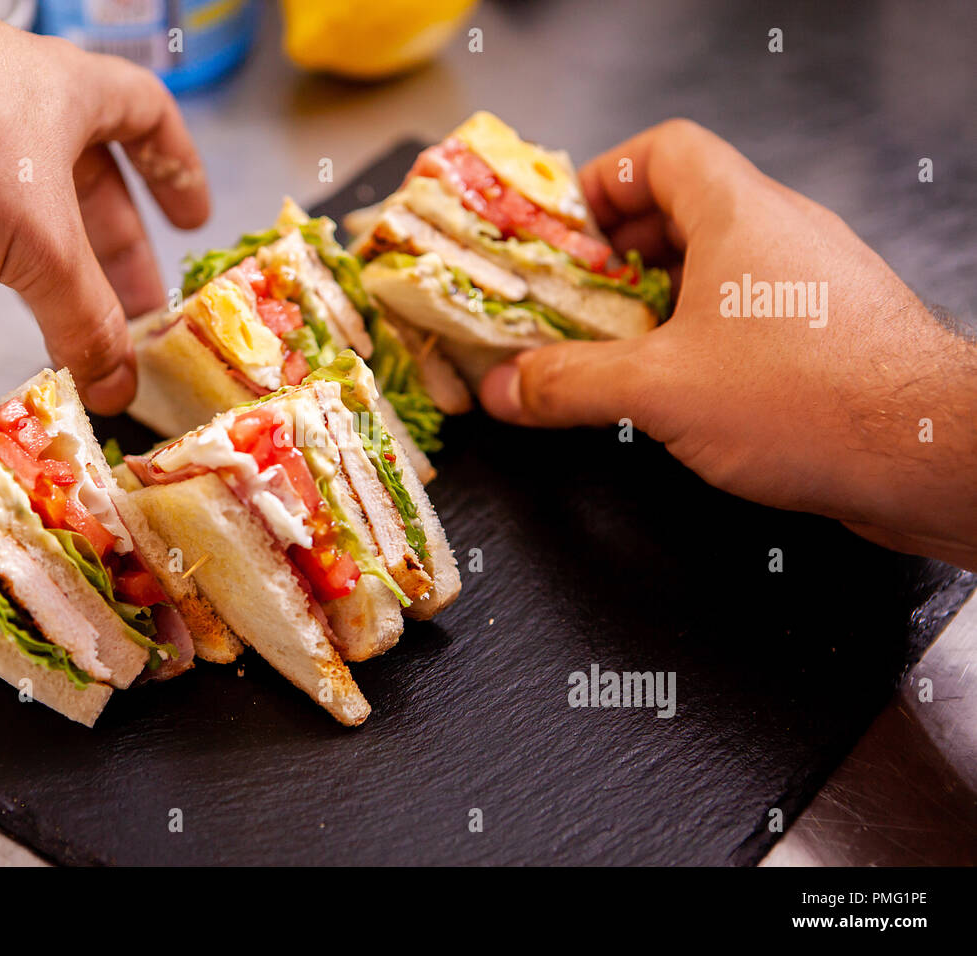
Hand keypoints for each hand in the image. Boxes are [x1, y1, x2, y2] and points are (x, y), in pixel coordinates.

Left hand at [0, 0, 207, 412]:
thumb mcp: (39, 247)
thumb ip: (86, 320)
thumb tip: (117, 387)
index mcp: (64, 93)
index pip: (145, 112)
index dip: (176, 166)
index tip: (190, 219)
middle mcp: (4, 98)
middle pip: (77, 179)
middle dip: (106, 251)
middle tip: (130, 308)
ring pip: (0, 202)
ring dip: (27, 265)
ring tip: (46, 322)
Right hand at [479, 119, 976, 568]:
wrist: (927, 454)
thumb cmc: (810, 396)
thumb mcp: (658, 389)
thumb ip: (568, 384)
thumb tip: (506, 389)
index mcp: (738, 212)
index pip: (662, 149)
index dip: (602, 179)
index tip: (562, 230)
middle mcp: (781, 233)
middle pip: (683, 210)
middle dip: (618, 256)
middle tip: (573, 300)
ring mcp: (810, 282)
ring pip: (717, 267)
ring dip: (658, 303)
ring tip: (614, 349)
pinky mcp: (829, 334)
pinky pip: (747, 313)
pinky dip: (700, 336)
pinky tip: (677, 387)